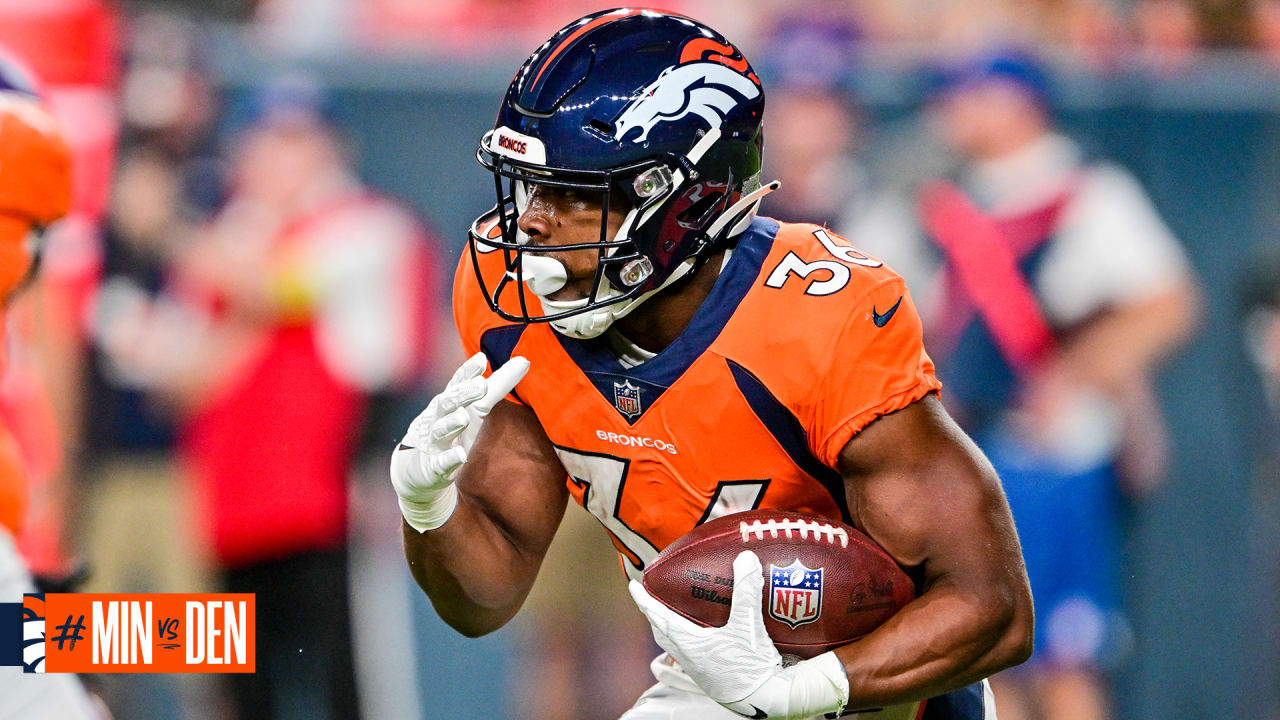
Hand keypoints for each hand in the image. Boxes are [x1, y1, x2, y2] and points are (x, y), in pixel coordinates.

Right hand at [390, 352, 528, 531]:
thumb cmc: (452, 430)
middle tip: (480, 385)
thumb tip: (524, 361)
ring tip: (463, 417)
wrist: (419, 468)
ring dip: (452, 423)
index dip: (468, 371)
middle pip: (449, 402)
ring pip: (441, 429)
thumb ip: (497, 385)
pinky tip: (460, 455)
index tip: (481, 359)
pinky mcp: (433, 467)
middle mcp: (440, 418)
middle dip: (463, 394)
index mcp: (450, 402)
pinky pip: (440, 462)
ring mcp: (434, 442)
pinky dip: (449, 459)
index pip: (458, 383)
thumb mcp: (473, 406)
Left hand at [629, 551, 848, 718]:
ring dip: (672, 627)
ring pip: (677, 644)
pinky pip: (693, 653)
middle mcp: (690, 657)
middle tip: (653, 598)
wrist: (766, 701)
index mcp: (689, 643)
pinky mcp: (714, 674)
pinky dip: (692, 638)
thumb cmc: (751, 669)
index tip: (633, 586)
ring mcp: (701, 668)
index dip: (644, 600)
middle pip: (663, 632)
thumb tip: (745, 558)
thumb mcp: (748, 626)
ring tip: (678, 612)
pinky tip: (708, 633)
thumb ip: (746, 592)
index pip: (658, 617)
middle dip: (655, 614)